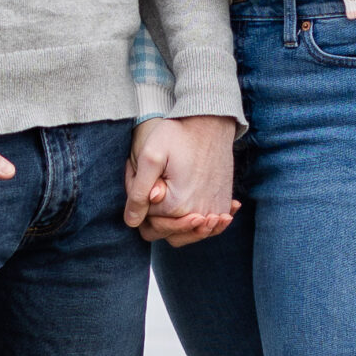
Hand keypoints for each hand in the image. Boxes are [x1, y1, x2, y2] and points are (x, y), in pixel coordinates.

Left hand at [124, 115, 238, 246]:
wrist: (210, 122)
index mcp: (175, 205)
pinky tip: (199, 211)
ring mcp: (214, 210)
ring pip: (187, 234)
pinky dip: (203, 223)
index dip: (138, 201)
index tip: (141, 175)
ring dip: (179, 224)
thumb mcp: (150, 157)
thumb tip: (132, 222)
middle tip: (157, 184)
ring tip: (172, 200)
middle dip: (157, 216)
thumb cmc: (178, 135)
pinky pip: (210, 226)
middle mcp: (198, 213)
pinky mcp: (223, 203)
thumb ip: (138, 192)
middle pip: (167, 232)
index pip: (147, 221)